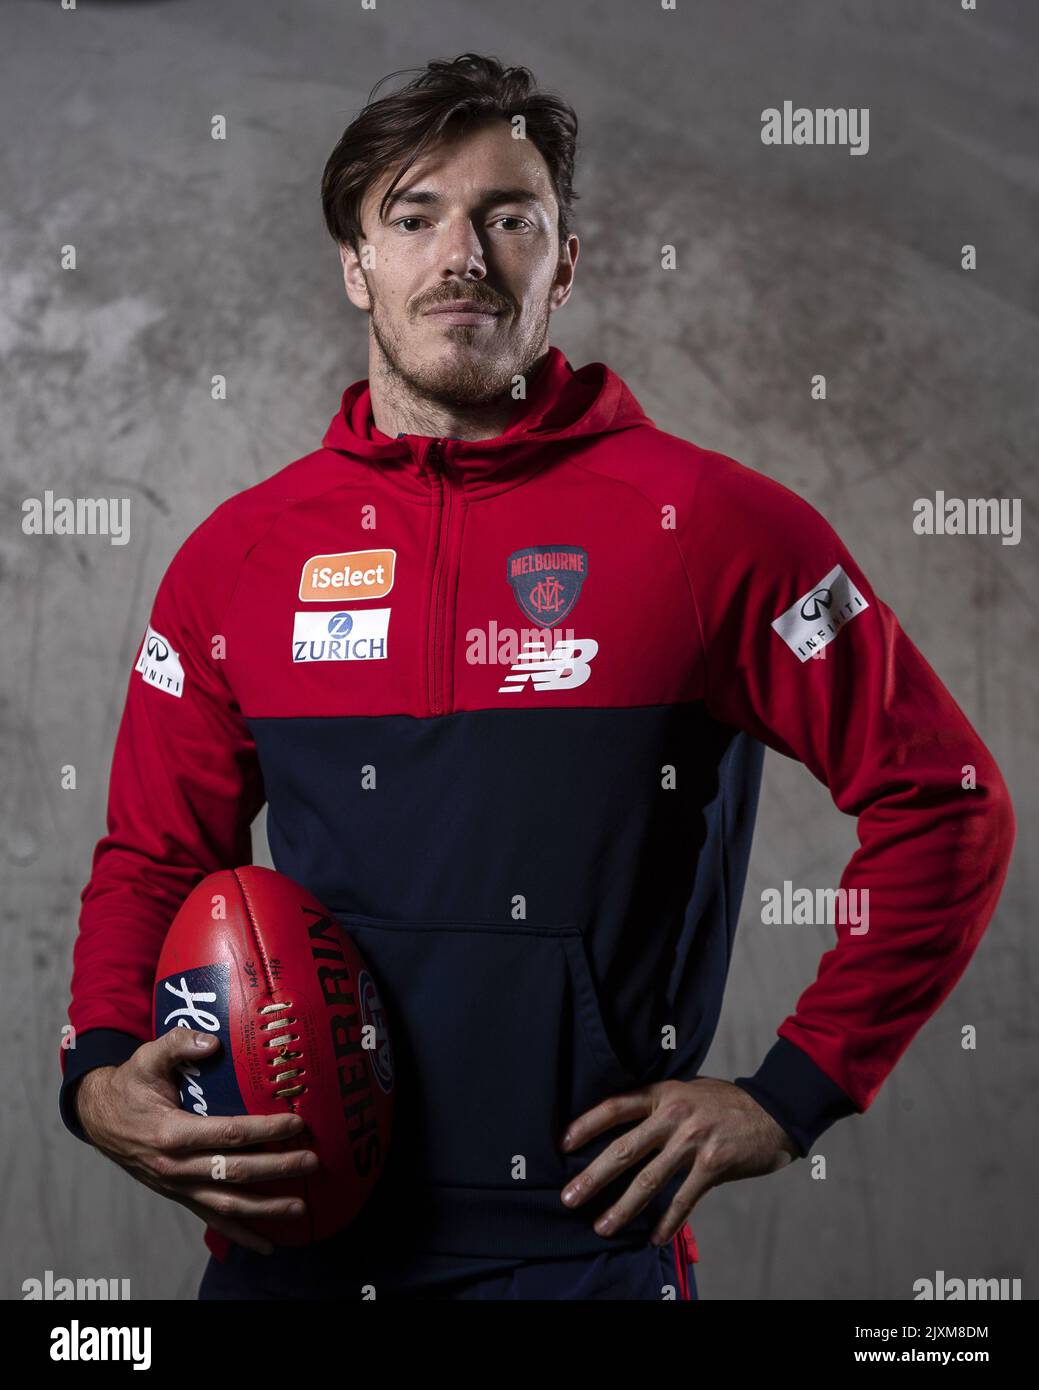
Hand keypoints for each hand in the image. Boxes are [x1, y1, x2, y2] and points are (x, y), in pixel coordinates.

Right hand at [75, 1028, 317, 1254]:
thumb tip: (212, 1042)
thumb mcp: (148, 1057)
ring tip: (301, 1207)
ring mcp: (178, 1186)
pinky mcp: (180, 1196)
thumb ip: (178, 1043)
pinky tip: (267, 1245)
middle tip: (312, 1160)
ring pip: (228, 1203)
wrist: (100, 1119)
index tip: (296, 1123)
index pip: (229, 1134)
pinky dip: (240, 1235)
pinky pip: (212, 1219)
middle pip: (235, 1171)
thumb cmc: (130, 1085)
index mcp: (172, 1132)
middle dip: (277, 1168)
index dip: (264, 1131)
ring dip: (266, 1209)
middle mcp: (176, 1166)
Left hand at [559, 1076, 799, 1245]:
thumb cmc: (725, 1104)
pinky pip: (684, 1198)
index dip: (587, 1124)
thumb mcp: (687, 1092)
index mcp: (663, 1094)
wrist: (773, 1111)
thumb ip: (658, 1107)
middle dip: (593, 1176)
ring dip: (623, 1207)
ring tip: (602, 1226)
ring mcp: (694, 1140)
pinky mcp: (714, 1164)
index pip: (616, 1107)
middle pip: (624, 1148)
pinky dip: (668, 1220)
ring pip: (649, 1179)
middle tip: (569, 1197)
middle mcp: (675, 1115)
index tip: (563, 1143)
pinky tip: (654, 1236)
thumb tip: (622, 1129)